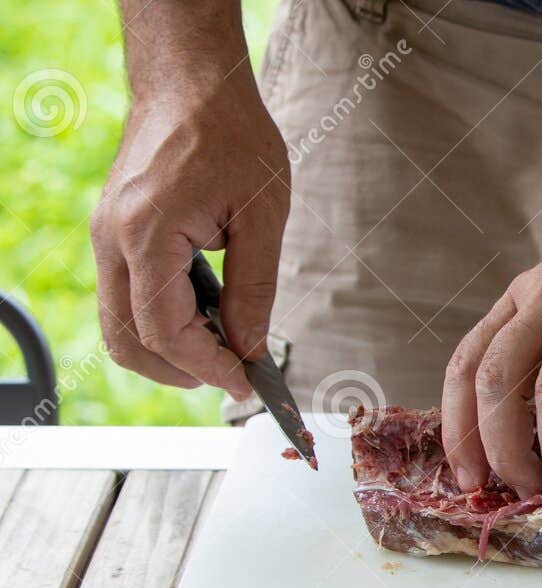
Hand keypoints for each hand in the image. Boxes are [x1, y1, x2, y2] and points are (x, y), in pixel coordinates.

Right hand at [91, 71, 289, 399]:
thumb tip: (252, 347)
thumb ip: (255, 289)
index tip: (248, 381)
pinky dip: (163, 320)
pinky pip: (126, 296)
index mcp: (146, 234)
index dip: (209, 367)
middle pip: (129, 340)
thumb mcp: (264, 216)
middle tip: (236, 373)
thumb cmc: (231, 134)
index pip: (165, 332)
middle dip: (182, 370)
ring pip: (120, 324)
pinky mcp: (114, 233)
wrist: (192, 82)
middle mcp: (112, 239)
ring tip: (226, 346)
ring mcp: (106, 236)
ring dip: (170, 350)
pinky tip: (210, 314)